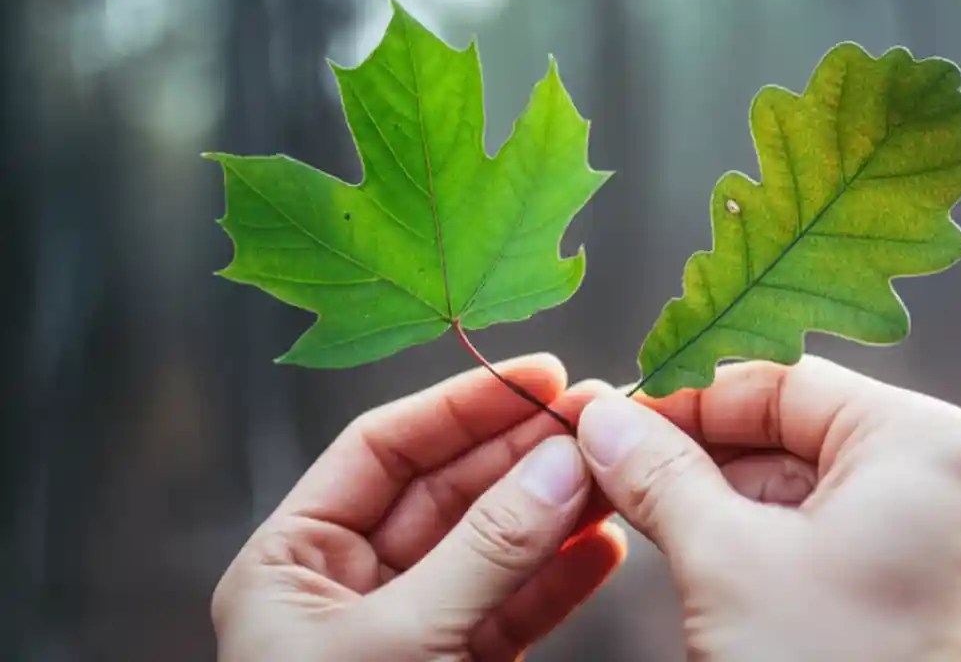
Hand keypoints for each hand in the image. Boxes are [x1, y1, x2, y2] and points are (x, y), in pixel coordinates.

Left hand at [212, 355, 624, 660]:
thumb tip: (560, 465)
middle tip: (596, 419)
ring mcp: (408, 629)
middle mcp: (348, 589)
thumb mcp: (401, 645)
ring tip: (616, 473)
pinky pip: (513, 609)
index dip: (462, 407)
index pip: (382, 452)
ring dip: (556, 511)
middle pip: (448, 493)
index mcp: (292, 564)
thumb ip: (484, 553)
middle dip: (523, 457)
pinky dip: (562, 580)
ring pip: (491, 548)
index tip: (538, 376)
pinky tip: (606, 547)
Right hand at [576, 355, 960, 660]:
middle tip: (599, 451)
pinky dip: (735, 534)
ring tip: (620, 492)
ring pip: (784, 483)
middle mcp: (925, 474)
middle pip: (780, 428)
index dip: (683, 393)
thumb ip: (661, 477)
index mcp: (914, 441)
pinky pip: (801, 532)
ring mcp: (912, 531)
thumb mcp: (729, 565)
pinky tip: (672, 535)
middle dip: (688, 446)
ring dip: (703, 492)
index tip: (607, 410)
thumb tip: (602, 420)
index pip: (778, 379)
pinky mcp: (889, 583)